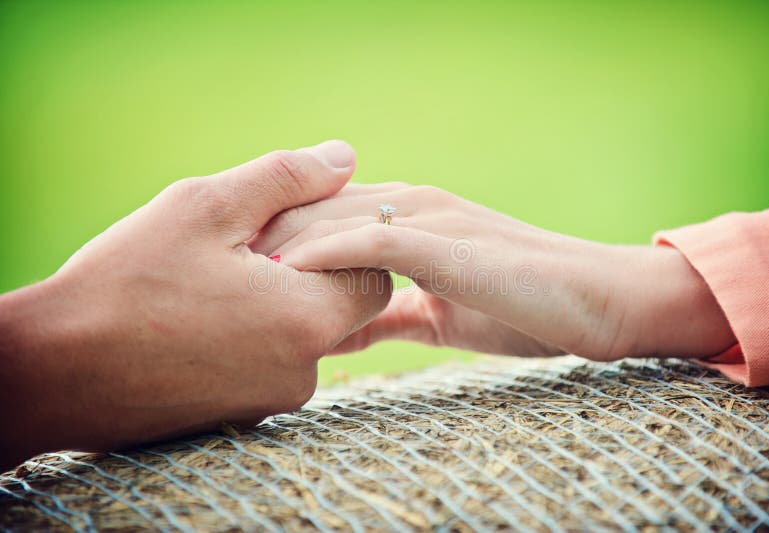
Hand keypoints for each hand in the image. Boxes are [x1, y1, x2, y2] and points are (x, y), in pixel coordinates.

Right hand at [0, 141, 390, 468]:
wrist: (54, 373)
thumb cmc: (127, 285)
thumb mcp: (206, 208)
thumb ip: (286, 179)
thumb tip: (345, 157)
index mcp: (307, 320)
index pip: (374, 277)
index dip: (344, 244)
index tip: (296, 227)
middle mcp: (302, 372)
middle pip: (336, 307)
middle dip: (304, 271)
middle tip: (244, 249)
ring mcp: (270, 402)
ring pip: (298, 335)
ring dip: (271, 303)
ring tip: (209, 283)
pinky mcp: (239, 418)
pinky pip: (265, 364)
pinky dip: (248, 336)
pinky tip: (196, 318)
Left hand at [251, 183, 734, 361]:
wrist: (596, 302)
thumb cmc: (522, 305)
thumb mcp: (436, 314)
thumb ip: (386, 312)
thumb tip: (335, 330)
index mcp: (410, 216)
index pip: (325, 214)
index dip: (275, 235)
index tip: (227, 266)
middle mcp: (413, 204)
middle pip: (317, 207)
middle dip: (262, 232)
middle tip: (207, 262)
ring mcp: (430, 219)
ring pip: (336, 216)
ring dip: (281, 238)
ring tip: (224, 265)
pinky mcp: (446, 244)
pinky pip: (373, 241)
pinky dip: (325, 253)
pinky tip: (285, 270)